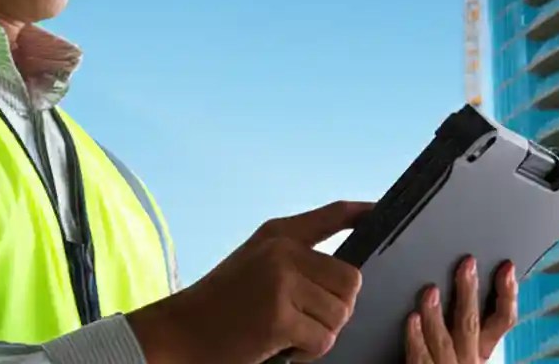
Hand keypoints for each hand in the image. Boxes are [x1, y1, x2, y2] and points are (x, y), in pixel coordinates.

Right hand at [127, 200, 371, 363]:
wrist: (179, 333)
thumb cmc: (219, 305)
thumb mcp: (254, 261)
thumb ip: (296, 255)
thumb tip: (344, 268)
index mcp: (278, 235)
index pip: (332, 215)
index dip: (363, 213)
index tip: (379, 210)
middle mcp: (281, 251)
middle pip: (350, 281)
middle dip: (335, 308)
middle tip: (303, 319)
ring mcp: (280, 282)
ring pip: (340, 314)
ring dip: (320, 334)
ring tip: (287, 332)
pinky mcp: (278, 317)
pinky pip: (323, 340)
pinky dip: (308, 353)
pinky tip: (282, 347)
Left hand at [404, 257, 517, 363]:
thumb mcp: (466, 351)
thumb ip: (466, 327)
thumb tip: (465, 289)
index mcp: (481, 352)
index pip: (503, 321)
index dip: (507, 294)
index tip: (507, 268)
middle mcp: (470, 360)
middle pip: (472, 324)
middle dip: (469, 292)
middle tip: (467, 264)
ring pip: (445, 342)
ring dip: (436, 315)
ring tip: (430, 291)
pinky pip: (421, 359)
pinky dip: (416, 339)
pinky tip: (411, 319)